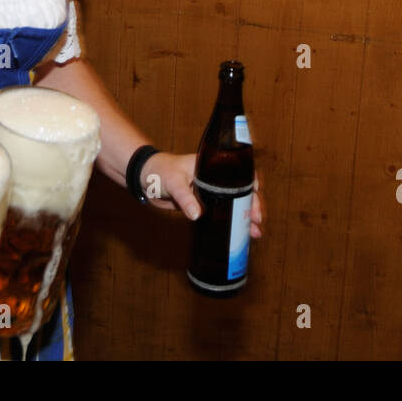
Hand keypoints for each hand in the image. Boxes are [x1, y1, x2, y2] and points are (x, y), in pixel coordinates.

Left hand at [141, 151, 263, 238]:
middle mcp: (213, 178)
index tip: (256, 194)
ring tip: (254, 233)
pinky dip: (230, 222)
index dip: (250, 182)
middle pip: (239, 191)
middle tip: (257, 220)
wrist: (144, 179)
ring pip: (232, 204)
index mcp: (211, 166)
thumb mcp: (174, 182)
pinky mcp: (201, 204)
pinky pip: (220, 213)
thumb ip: (185, 198)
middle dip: (251, 206)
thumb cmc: (159, 171)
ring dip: (244, 217)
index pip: (238, 171)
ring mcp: (208, 192)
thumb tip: (198, 215)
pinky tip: (238, 234)